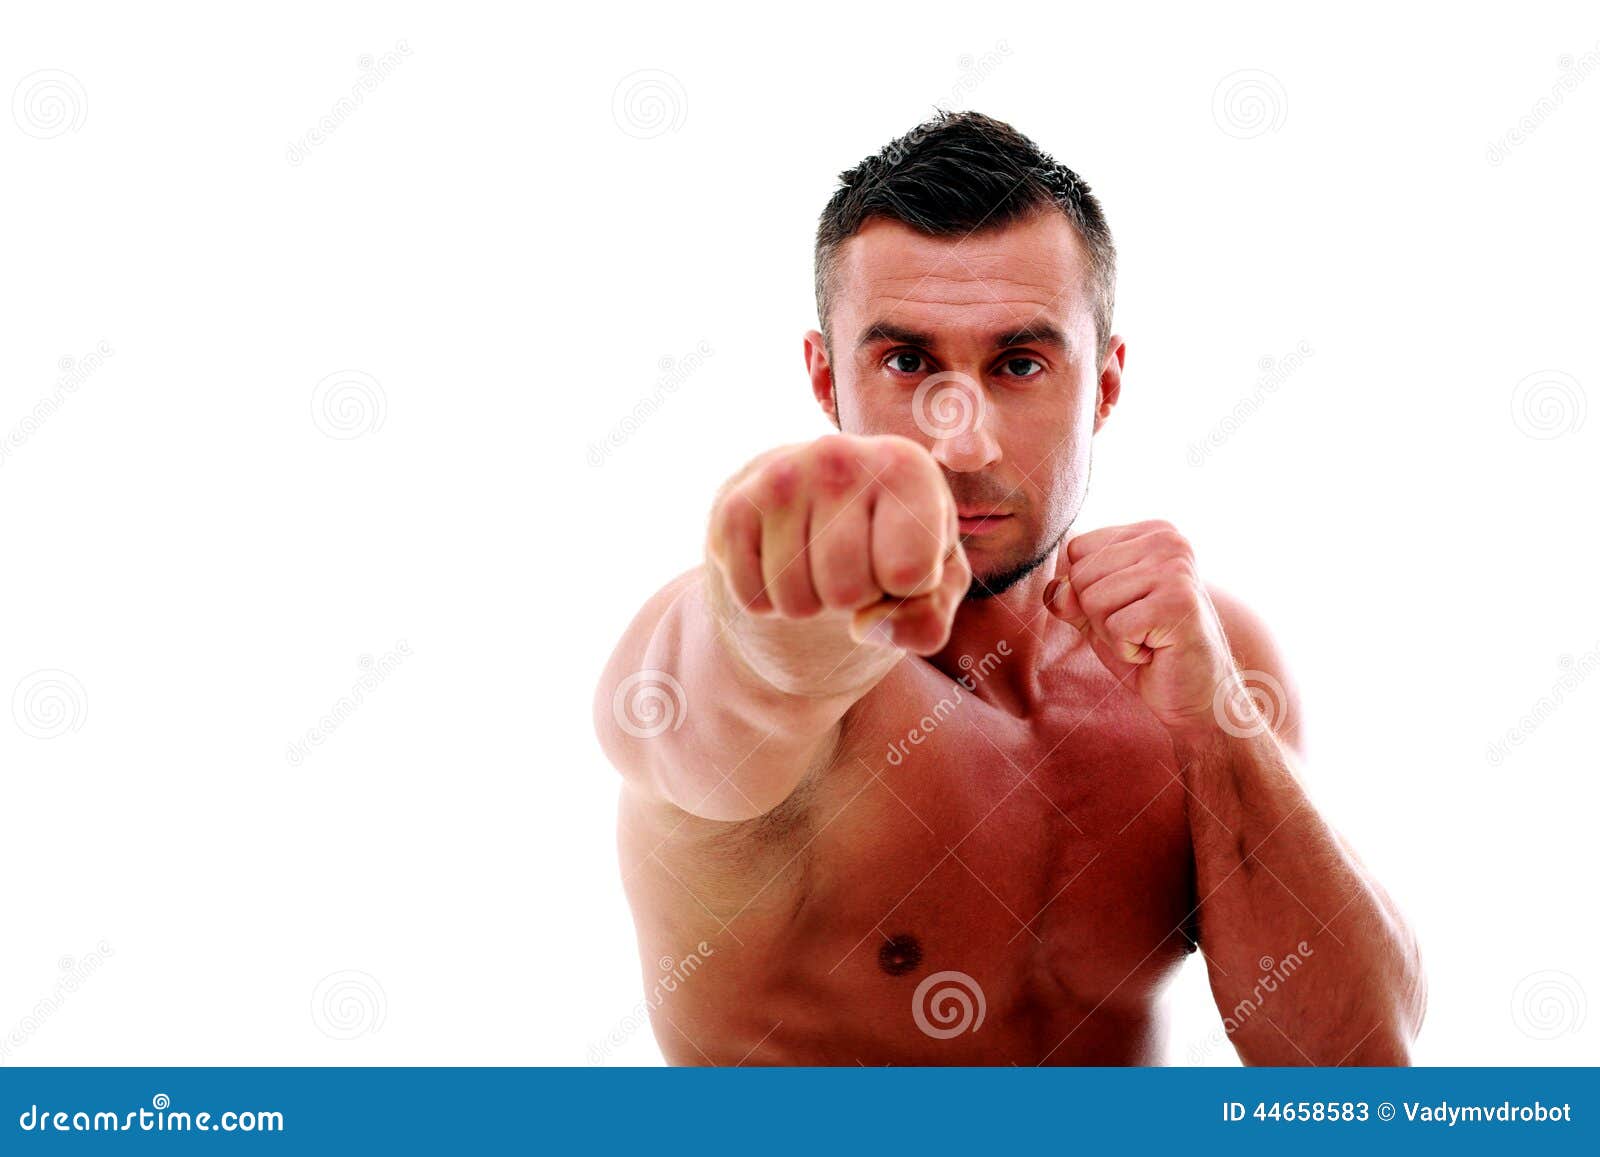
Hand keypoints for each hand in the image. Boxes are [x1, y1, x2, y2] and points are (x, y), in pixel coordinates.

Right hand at [707, 434, 969, 654]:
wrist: (816, 501)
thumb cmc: (891, 544)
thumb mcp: (934, 580)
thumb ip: (927, 618)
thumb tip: (867, 627)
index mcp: (906, 467)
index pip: (909, 575)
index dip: (907, 589)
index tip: (904, 559)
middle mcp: (841, 457)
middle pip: (846, 591)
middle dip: (854, 599)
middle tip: (856, 564)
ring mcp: (781, 478)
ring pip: (795, 602)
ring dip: (811, 603)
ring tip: (820, 562)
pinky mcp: (735, 506)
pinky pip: (752, 599)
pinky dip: (771, 601)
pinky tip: (785, 562)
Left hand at [1043, 520, 1235, 738]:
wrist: (1197, 693)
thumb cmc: (1148, 649)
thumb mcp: (1098, 616)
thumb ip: (1070, 596)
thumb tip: (1057, 589)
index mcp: (1153, 531)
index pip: (1077, 549)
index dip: (1088, 590)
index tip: (1129, 607)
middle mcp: (1169, 541)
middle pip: (1082, 574)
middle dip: (1099, 615)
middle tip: (1140, 629)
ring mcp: (1176, 569)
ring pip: (1093, 600)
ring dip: (1113, 634)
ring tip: (1148, 638)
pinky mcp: (1178, 603)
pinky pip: (1114, 627)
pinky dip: (1126, 650)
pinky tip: (1156, 650)